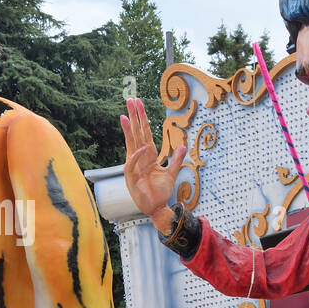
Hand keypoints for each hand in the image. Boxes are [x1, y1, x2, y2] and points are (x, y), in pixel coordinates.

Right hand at [120, 97, 185, 229]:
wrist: (156, 207)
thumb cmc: (160, 191)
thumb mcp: (171, 173)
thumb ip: (176, 159)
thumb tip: (182, 146)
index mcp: (147, 156)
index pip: (144, 133)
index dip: (142, 119)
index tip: (139, 104)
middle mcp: (138, 158)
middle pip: (136, 133)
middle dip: (134, 117)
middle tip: (130, 100)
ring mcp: (134, 166)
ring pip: (131, 144)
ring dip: (129, 130)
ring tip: (126, 116)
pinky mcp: (132, 177)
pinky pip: (134, 163)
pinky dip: (138, 156)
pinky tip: (143, 147)